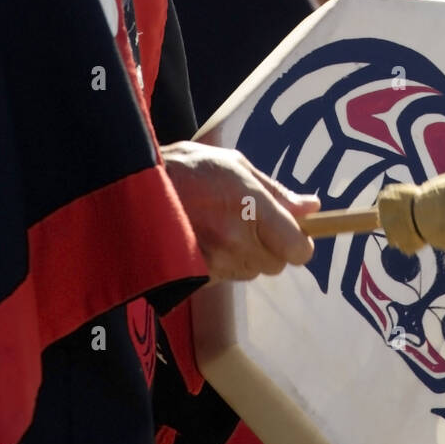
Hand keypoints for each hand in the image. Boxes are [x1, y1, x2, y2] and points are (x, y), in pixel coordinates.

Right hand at [162, 140, 319, 281]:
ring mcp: (214, 262)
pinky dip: (222, 264)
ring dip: (245, 255)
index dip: (299, 243)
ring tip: (221, 226)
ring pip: (250, 272)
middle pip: (276, 264)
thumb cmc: (186, 168)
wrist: (132, 189)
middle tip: (248, 222)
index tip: (293, 232)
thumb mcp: (235, 165)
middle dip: (270, 246)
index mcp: (250, 206)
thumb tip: (311, 207)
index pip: (297, 249)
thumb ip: (276, 191)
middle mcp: (235, 240)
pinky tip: (205, 239)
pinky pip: (225, 278)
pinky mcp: (195, 278)